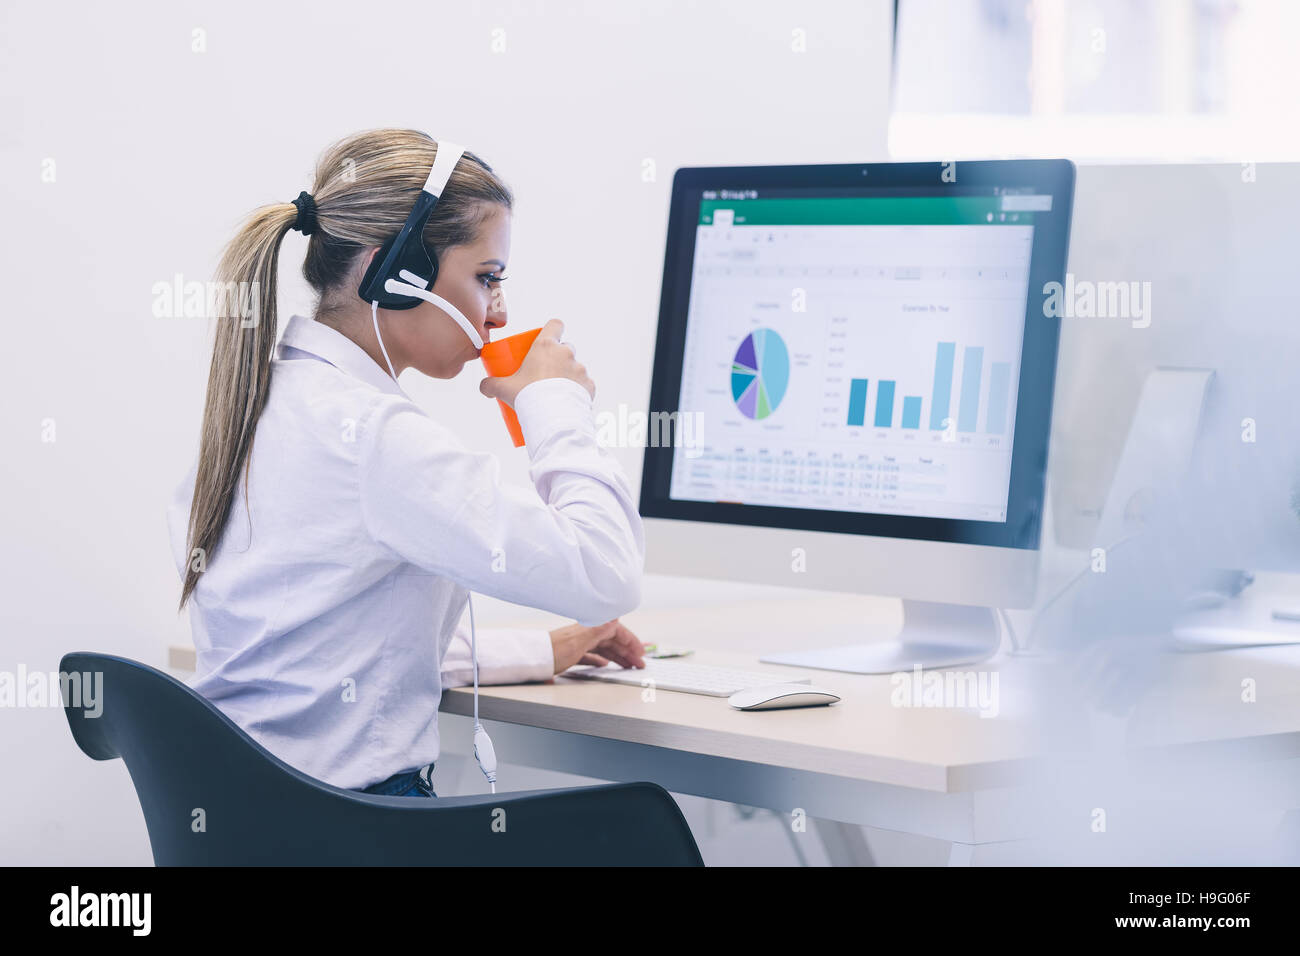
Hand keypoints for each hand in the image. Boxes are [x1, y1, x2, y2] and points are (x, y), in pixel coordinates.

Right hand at [479, 318, 593, 406]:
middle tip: (547, 371)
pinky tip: (570, 399)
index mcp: (546, 346)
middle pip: (566, 347)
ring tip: (558, 390)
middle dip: (559, 356)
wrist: (551, 417)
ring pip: (576, 367)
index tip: (547, 338)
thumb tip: (485, 387)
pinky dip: (579, 390)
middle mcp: (566, 353)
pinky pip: (585, 384)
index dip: (552, 329)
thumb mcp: (504, 389)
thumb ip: (491, 385)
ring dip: (569, 374)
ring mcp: (580, 368)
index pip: (555, 325)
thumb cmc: (528, 397)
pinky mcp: (589, 385)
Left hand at [549, 619, 645, 673]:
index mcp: (590, 628)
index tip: (641, 652)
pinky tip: (604, 664)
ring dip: (617, 656)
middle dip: (627, 651)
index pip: (617, 632)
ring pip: (604, 649)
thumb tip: (616, 616)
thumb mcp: (579, 641)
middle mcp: (586, 633)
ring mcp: (579, 643)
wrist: (531, 658)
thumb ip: (599, 629)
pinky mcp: (571, 653)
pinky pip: (591, 655)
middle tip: (639, 664)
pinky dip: (601, 659)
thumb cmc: (552, 651)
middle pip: (612, 641)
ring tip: (628, 666)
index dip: (631, 641)